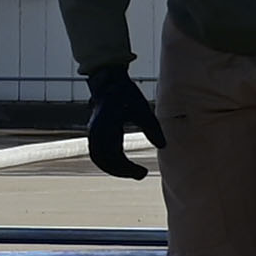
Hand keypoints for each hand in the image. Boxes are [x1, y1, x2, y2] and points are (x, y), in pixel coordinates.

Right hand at [83, 60, 159, 182]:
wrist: (108, 80)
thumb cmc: (125, 93)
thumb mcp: (141, 107)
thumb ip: (151, 127)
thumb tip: (162, 146)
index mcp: (106, 126)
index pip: (113, 155)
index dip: (127, 168)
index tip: (143, 173)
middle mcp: (96, 131)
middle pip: (103, 160)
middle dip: (121, 171)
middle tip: (142, 175)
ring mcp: (93, 132)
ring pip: (99, 158)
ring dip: (114, 168)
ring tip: (134, 172)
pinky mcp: (95, 133)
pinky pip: (98, 152)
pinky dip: (110, 162)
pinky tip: (124, 165)